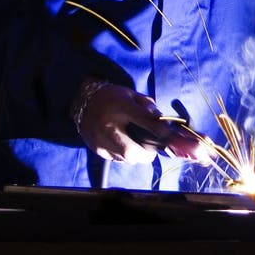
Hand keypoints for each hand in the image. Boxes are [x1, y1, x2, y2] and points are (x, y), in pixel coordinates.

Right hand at [75, 81, 203, 163]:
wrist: (83, 100)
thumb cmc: (112, 97)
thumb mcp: (131, 94)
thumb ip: (148, 107)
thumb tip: (163, 122)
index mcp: (122, 108)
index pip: (147, 123)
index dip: (162, 132)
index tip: (170, 137)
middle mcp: (110, 126)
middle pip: (133, 152)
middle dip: (147, 154)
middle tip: (151, 149)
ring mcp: (101, 139)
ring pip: (125, 159)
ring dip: (136, 156)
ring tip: (138, 146)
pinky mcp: (97, 149)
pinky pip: (116, 159)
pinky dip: (124, 156)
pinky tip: (124, 146)